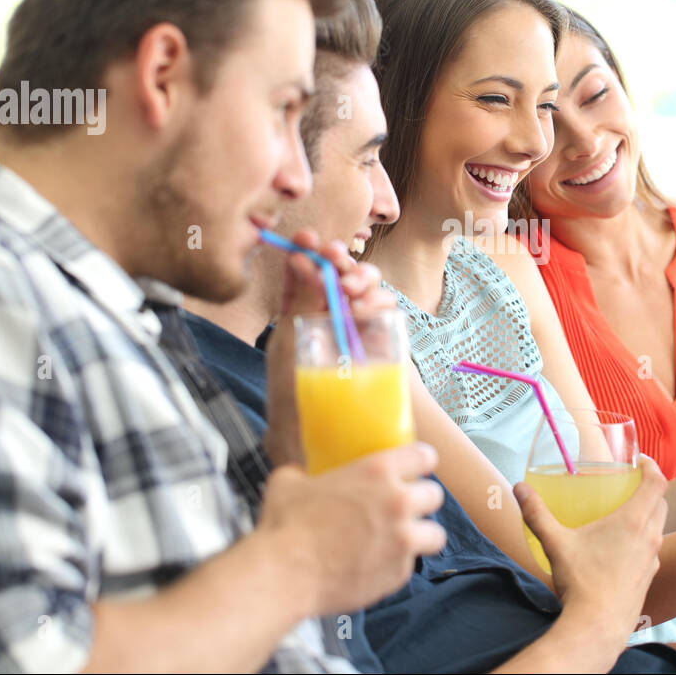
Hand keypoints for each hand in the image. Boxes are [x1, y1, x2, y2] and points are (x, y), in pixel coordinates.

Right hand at [256, 443, 446, 615]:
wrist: (284, 574)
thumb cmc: (285, 525)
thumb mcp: (289, 482)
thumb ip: (306, 473)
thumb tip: (301, 474)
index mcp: (377, 471)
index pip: (424, 456)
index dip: (421, 461)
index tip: (416, 468)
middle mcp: (399, 503)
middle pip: (435, 495)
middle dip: (422, 500)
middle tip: (404, 507)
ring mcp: (403, 540)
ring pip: (435, 534)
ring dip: (421, 535)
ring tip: (404, 539)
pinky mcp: (399, 573)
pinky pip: (410, 565)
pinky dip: (397, 564)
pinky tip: (377, 563)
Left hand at [262, 229, 398, 466]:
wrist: (326, 436)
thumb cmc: (296, 394)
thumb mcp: (289, 343)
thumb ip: (297, 301)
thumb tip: (302, 258)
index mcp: (302, 309)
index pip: (307, 269)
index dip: (308, 249)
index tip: (306, 237)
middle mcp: (331, 310)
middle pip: (340, 270)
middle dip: (338, 258)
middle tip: (333, 256)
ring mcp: (359, 322)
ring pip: (367, 283)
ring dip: (360, 276)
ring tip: (348, 287)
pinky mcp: (382, 336)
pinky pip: (386, 308)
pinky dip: (377, 302)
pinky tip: (362, 309)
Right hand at [514, 455, 667, 649]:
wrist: (598, 626)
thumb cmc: (581, 582)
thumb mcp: (555, 543)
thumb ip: (537, 514)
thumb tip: (518, 488)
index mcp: (633, 522)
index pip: (657, 483)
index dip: (652, 466)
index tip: (639, 461)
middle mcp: (649, 537)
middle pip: (661, 503)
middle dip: (650, 489)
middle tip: (629, 484)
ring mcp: (653, 559)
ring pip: (659, 527)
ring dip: (648, 515)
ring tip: (623, 515)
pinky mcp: (649, 577)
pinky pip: (652, 549)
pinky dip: (643, 539)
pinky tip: (619, 549)